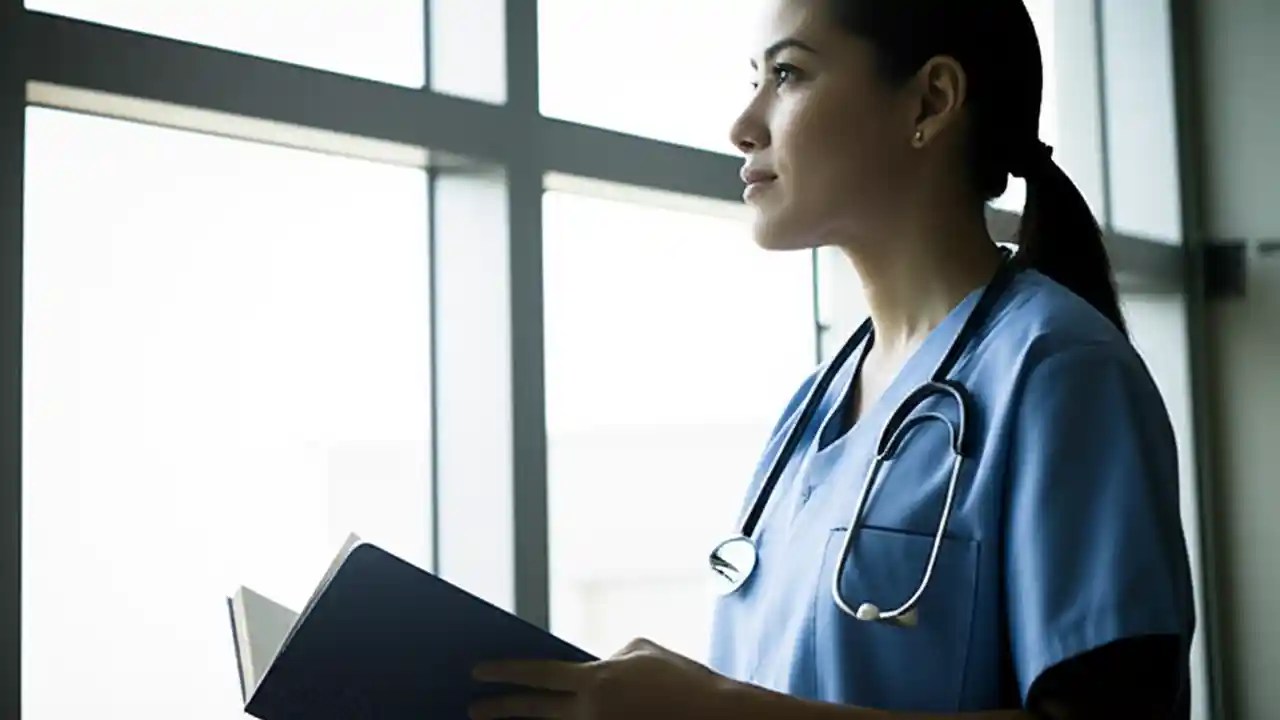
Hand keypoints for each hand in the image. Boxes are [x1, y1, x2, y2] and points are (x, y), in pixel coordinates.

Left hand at [469, 637, 732, 719]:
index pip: (538, 674)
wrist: (718, 719)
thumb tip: (590, 671)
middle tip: (472, 708)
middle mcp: (591, 713)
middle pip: (534, 711)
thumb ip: (608, 657)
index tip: (477, 672)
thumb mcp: (642, 651)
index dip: (505, 672)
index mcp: (596, 680)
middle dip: (501, 709)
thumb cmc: (683, 681)